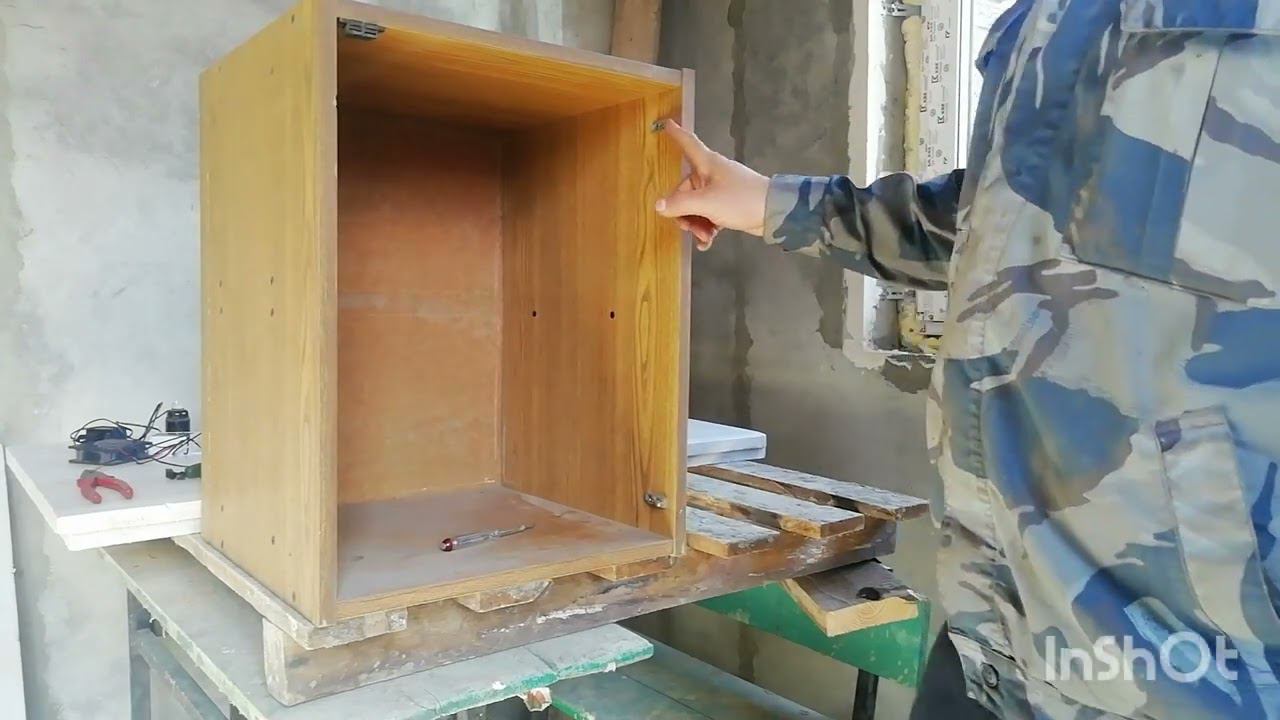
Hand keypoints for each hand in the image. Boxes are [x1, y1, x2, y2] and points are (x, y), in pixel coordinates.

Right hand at [655, 120, 769, 249]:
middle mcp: (711, 174)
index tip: (666, 123)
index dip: (676, 134)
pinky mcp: (729, 205)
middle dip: (684, 211)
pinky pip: (709, 215)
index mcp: (706, 164)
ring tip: (704, 237)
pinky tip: (706, 243)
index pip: (687, 143)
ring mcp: (720, 190)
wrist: (773, 213)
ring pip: (696, 206)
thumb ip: (679, 204)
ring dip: (696, 223)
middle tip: (691, 228)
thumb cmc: (739, 199)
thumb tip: (658, 206)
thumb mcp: (705, 203)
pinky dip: (706, 228)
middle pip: (685, 190)